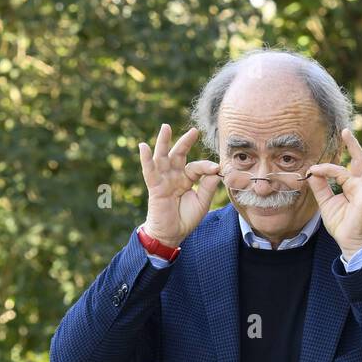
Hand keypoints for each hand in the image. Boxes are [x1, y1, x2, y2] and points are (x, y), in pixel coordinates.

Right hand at [139, 124, 220, 248]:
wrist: (171, 234)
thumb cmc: (185, 219)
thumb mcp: (201, 203)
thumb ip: (208, 187)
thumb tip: (216, 172)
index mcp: (186, 179)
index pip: (196, 167)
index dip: (207, 167)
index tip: (217, 168)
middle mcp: (174, 176)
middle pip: (179, 154)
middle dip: (185, 142)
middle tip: (194, 130)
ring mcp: (163, 180)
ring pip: (163, 157)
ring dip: (164, 142)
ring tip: (165, 127)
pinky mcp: (155, 186)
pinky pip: (149, 171)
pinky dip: (146, 159)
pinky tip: (143, 146)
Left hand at [305, 129, 361, 257]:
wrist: (348, 242)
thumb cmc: (341, 223)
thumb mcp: (326, 204)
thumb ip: (320, 188)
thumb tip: (311, 172)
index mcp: (350, 185)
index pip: (339, 170)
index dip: (325, 169)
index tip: (312, 170)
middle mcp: (360, 185)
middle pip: (359, 162)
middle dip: (353, 146)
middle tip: (345, 131)